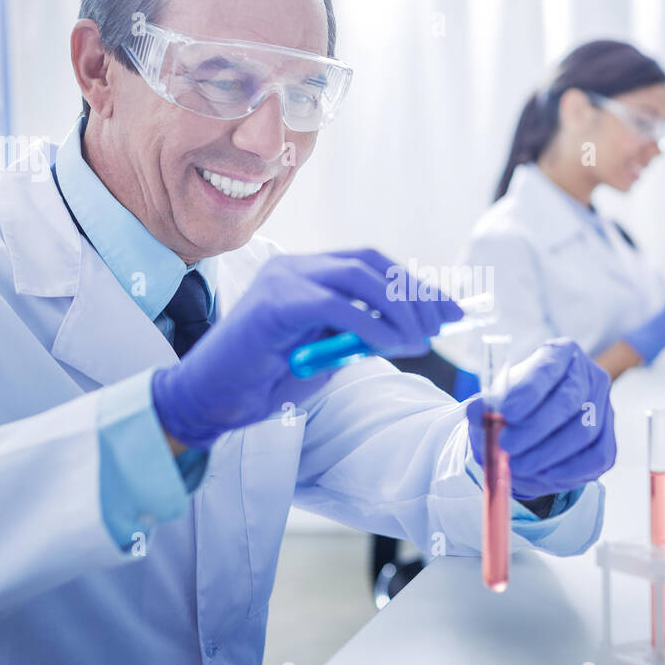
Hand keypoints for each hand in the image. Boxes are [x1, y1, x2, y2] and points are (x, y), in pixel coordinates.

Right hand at [153, 249, 461, 449]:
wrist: (213, 400)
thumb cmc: (264, 380)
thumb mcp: (325, 352)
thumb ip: (360, 334)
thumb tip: (412, 327)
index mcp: (307, 272)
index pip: (373, 264)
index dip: (415, 285)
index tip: (451, 311)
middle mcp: (296, 267)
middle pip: (372, 264)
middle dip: (416, 294)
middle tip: (444, 325)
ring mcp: (284, 280)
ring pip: (360, 278)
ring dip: (399, 310)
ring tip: (419, 341)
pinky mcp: (275, 303)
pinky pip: (337, 305)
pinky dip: (371, 325)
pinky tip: (390, 346)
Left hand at [466, 339, 615, 500]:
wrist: (537, 421)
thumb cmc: (517, 403)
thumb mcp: (497, 398)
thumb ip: (485, 405)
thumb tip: (476, 413)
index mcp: (561, 353)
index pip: (548, 368)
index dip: (529, 391)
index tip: (505, 412)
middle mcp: (589, 376)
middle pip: (569, 402)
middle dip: (535, 429)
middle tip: (506, 445)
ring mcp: (604, 407)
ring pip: (583, 432)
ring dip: (546, 453)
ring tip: (516, 465)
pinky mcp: (609, 439)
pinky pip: (597, 457)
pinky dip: (567, 469)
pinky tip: (542, 474)